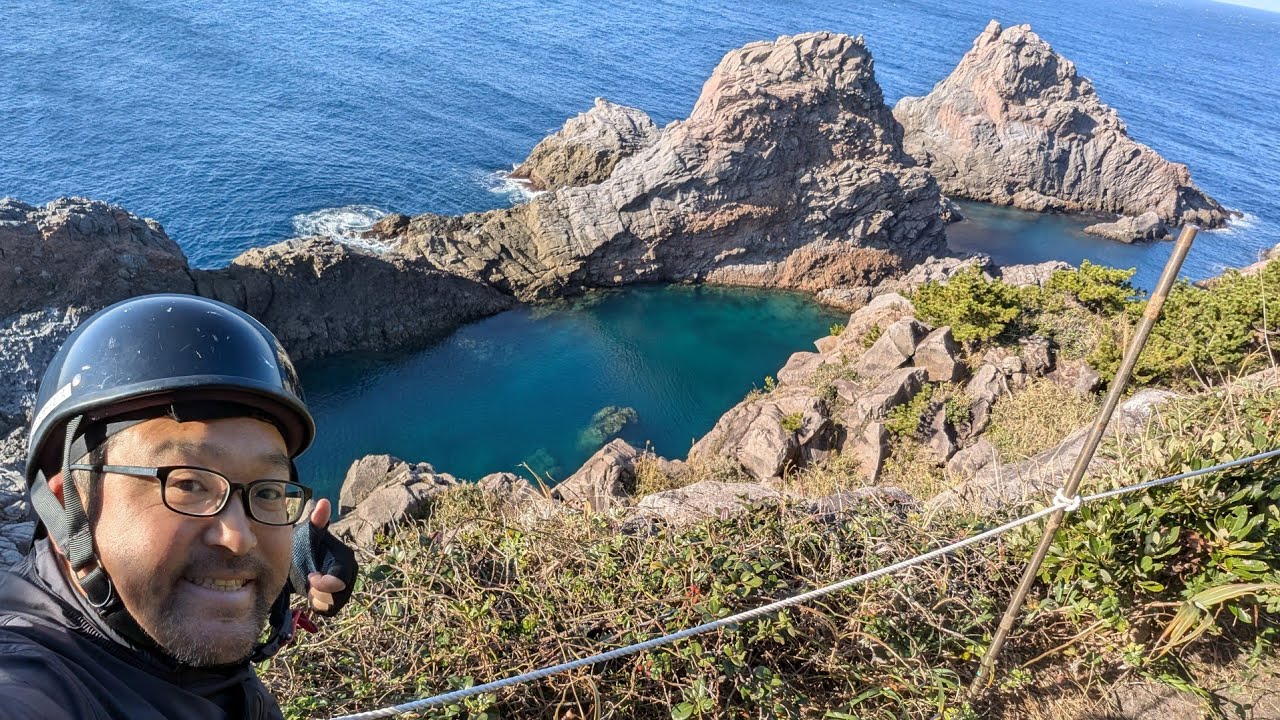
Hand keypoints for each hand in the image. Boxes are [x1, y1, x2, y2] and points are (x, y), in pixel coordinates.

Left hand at [304, 498, 347, 614]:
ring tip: (308, 588)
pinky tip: (311, 595)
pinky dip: (320, 605)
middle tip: (307, 583)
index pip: (341, 579)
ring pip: (335, 604)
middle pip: (339, 595)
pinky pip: (332, 610)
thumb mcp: (307, 534)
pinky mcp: (338, 598)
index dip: (324, 584)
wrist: (295, 560)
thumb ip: (316, 521)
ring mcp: (346, 587)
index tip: (310, 577)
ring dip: (318, 599)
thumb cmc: (302, 544)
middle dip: (320, 592)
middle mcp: (350, 573)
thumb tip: (323, 502)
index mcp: (346, 558)